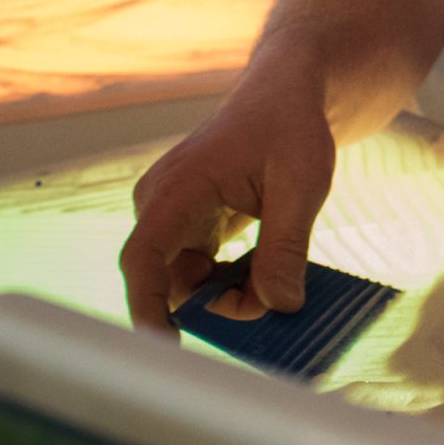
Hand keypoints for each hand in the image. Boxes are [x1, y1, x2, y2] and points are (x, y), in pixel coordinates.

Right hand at [119, 80, 335, 332]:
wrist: (286, 96)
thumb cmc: (289, 128)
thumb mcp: (301, 185)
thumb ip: (286, 247)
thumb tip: (280, 306)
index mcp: (176, 189)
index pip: (142, 260)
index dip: (147, 309)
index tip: (169, 348)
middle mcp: (161, 205)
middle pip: (172, 282)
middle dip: (218, 304)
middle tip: (275, 300)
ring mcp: (172, 217)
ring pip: (189, 282)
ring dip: (231, 292)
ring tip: (278, 271)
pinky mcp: (188, 226)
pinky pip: (202, 272)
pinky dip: (234, 280)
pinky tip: (268, 264)